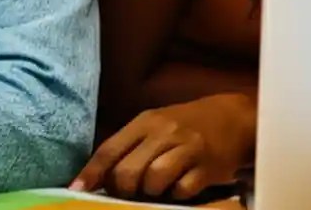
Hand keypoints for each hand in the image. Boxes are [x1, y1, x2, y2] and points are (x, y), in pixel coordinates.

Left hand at [72, 93, 254, 200]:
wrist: (235, 117)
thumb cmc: (187, 124)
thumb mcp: (157, 125)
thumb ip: (130, 146)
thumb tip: (98, 178)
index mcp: (146, 121)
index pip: (109, 150)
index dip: (90, 174)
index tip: (76, 191)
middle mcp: (165, 132)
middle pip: (127, 172)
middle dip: (124, 189)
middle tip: (131, 192)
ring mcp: (188, 148)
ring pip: (153, 181)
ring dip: (151, 192)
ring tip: (157, 189)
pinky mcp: (208, 166)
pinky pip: (182, 190)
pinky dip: (177, 194)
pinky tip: (181, 187)